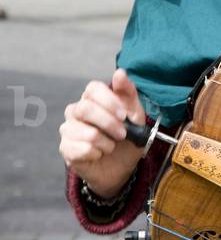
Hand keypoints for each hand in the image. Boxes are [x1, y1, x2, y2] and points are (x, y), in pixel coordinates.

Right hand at [59, 69, 146, 197]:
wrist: (122, 167)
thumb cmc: (127, 138)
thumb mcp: (135, 116)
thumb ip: (128, 93)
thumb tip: (119, 72)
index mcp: (93, 99)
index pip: (93, 88)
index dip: (109, 101)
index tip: (124, 115)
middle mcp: (76, 111)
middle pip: (85, 108)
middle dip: (109, 123)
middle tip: (123, 134)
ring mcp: (68, 129)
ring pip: (84, 131)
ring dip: (106, 142)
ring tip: (111, 146)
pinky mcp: (65, 148)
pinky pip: (80, 149)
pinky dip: (96, 154)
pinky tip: (99, 154)